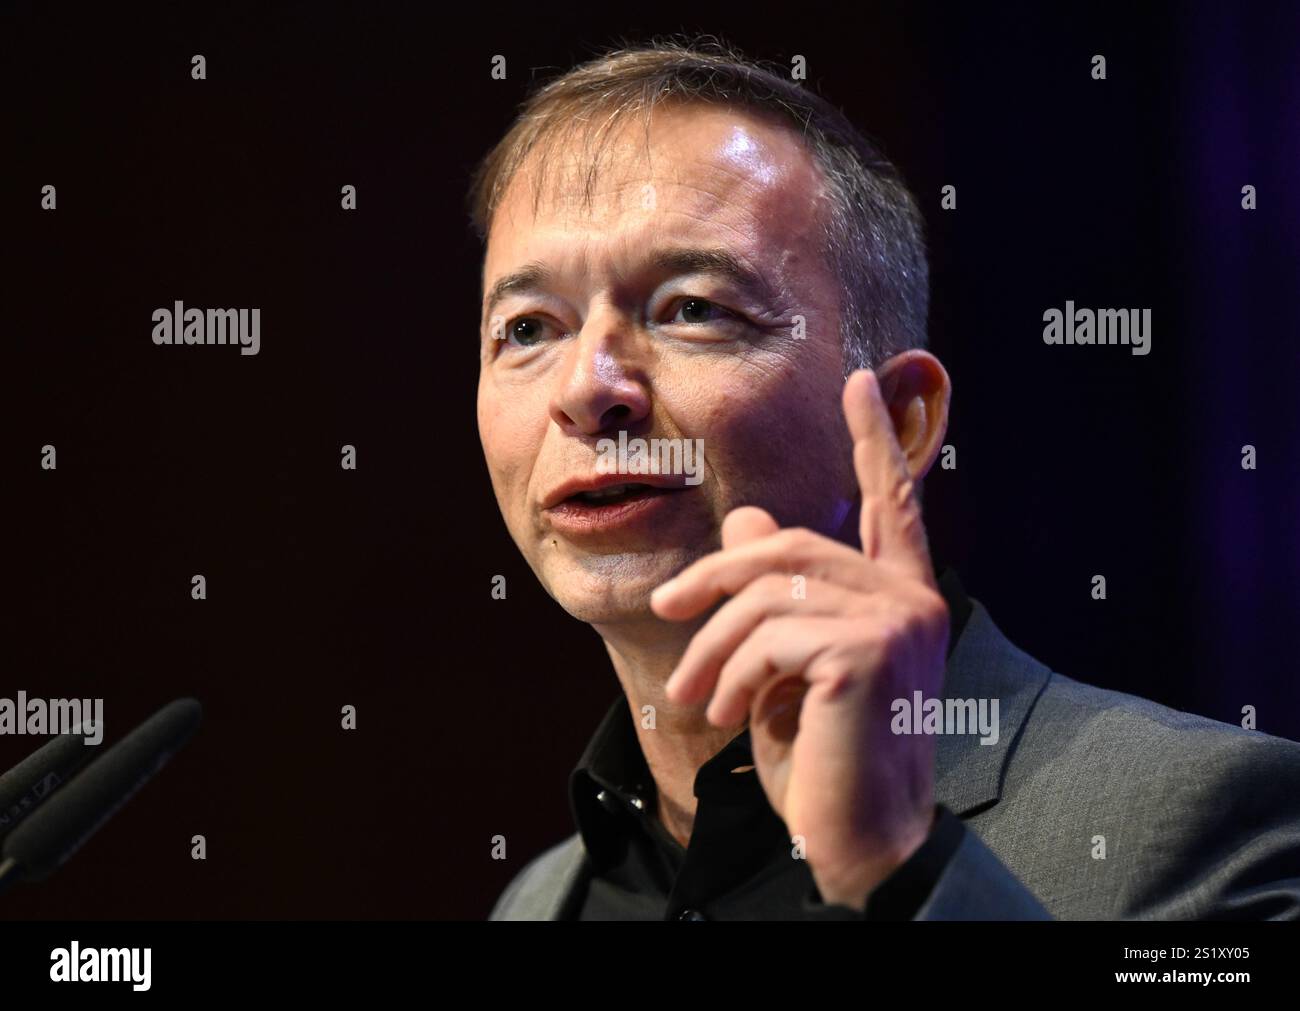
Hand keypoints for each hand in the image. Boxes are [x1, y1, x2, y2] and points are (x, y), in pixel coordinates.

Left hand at [650, 368, 949, 908]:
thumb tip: (749, 519)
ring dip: (714, 647)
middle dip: (715, 579)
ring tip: (698, 695)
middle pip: (787, 548)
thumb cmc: (822, 749)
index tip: (856, 378)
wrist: (854, 834)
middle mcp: (910, 598)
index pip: (890, 501)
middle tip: (667, 608)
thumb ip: (778, 589)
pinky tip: (728, 714)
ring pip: (765, 594)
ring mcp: (895, 622)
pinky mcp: (865, 653)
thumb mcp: (787, 661)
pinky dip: (731, 674)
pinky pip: (768, 637)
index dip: (872, 439)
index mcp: (900, 593)